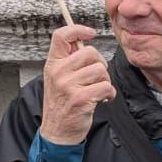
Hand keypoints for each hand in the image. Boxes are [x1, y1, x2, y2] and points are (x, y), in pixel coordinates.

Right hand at [39, 24, 114, 145]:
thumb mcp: (58, 78)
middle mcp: (58, 72)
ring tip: (98, 90)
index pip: (61, 36)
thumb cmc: (62, 104)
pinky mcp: (80, 98)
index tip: (90, 33)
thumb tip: (84, 42)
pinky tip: (102, 100)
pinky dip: (109, 94)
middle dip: (100, 64)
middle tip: (97, 77)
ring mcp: (68, 85)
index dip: (78, 30)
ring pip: (100, 70)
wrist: (57, 131)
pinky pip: (105, 86)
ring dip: (105, 81)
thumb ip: (69, 61)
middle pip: (90, 52)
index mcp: (52, 64)